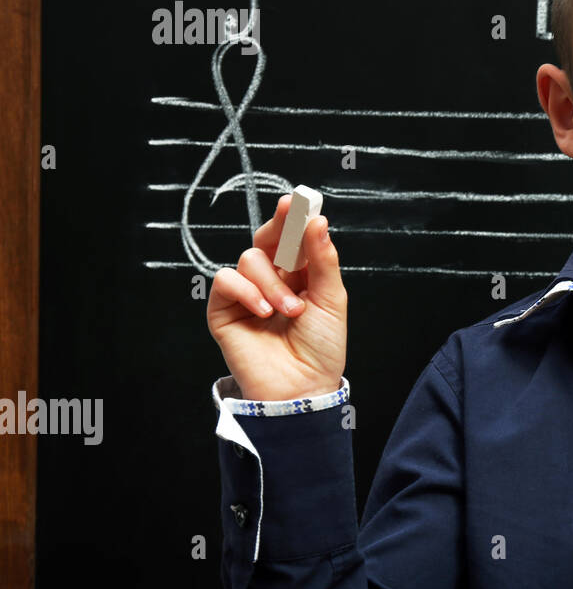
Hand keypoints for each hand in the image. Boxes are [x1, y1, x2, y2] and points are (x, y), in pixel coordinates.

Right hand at [206, 194, 347, 401]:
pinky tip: (263, 311)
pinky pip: (225, 280)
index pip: (293, 238)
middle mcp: (271, 280)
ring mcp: (246, 295)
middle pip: (266, 239)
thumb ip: (323, 260)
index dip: (294, 218)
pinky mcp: (224, 311)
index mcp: (300, 275)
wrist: (302, 388)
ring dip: (273, 282)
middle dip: (278, 227)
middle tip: (288, 215)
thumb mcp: (331, 299)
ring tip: (291, 309)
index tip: (299, 200)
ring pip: (250, 259)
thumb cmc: (320, 348)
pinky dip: (246, 290)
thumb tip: (317, 220)